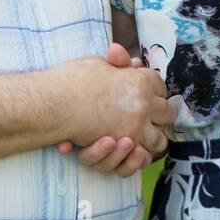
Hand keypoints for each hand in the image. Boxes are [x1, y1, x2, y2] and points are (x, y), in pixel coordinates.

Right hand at [54, 43, 168, 176]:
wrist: (53, 103)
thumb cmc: (73, 80)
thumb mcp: (97, 64)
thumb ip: (118, 64)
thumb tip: (135, 63)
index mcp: (140, 81)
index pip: (160, 86)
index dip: (156, 91)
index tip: (150, 94)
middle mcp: (143, 105)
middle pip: (167, 113)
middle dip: (162, 115)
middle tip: (152, 117)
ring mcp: (135, 127)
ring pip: (157, 140)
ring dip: (153, 139)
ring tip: (142, 136)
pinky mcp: (122, 146)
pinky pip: (139, 157)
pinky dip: (138, 157)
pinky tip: (135, 151)